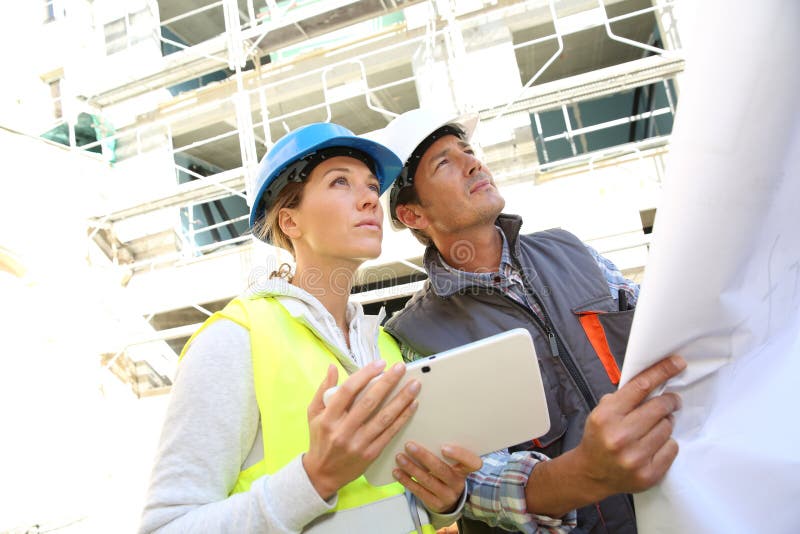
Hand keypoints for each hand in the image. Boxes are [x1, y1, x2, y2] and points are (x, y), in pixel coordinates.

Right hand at [303, 360, 419, 499]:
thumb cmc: (319, 439)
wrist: (322, 474)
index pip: (348, 391)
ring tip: (414, 385)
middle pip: (370, 402)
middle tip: (401, 368)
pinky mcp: (371, 454)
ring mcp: (358, 443)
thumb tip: (332, 367)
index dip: (365, 375)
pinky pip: (390, 433)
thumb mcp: (314, 414)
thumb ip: (323, 389)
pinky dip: (403, 418)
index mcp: (329, 418)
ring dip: (402, 400)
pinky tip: (412, 406)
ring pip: (384, 418)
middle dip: (388, 382)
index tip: (380, 363)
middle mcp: (343, 430)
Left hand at [392, 441, 481, 513]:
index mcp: (464, 470)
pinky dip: (406, 480)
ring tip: (400, 457)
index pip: (472, 462)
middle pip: (442, 470)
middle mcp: (458, 483)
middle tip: (409, 446)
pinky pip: (419, 492)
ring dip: (412, 468)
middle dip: (424, 457)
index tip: (444, 447)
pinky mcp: (435, 504)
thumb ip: (441, 452)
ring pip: (428, 481)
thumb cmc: (446, 472)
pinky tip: (397, 472)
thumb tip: (421, 432)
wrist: (448, 499)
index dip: (459, 455)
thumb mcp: (451, 464)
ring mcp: (447, 495)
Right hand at [574, 354, 685, 495]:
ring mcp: (635, 457)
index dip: (662, 372)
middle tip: (671, 401)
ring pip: (667, 427)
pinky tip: (655, 444)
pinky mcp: (648, 474)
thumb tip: (655, 380)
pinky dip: (667, 443)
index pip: (640, 386)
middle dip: (669, 401)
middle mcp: (620, 436)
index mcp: (606, 416)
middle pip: (659, 407)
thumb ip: (625, 397)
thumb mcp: (602, 411)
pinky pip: (672, 448)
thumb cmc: (600, 436)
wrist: (591, 473)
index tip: (677, 363)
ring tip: (655, 426)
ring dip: (665, 423)